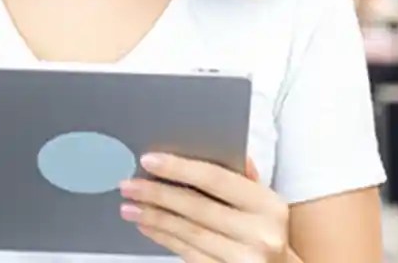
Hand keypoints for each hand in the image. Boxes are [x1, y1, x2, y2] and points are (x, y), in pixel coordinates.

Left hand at [119, 154, 292, 261]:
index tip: (149, 160)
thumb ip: (242, 177)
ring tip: (130, 206)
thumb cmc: (265, 230)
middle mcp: (260, 233)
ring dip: (154, 217)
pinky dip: (163, 238)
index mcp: (269, 205)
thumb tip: (214, 145)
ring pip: (188, 232)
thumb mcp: (264, 202)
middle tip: (129, 184)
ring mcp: (244, 259)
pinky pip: (188, 253)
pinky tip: (147, 226)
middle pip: (197, 207)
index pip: (216, 179)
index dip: (179, 168)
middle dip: (157, 194)